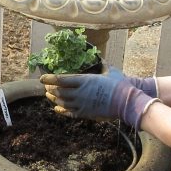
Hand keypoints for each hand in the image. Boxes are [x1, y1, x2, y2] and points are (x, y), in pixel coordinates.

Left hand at [40, 67, 157, 128]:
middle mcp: (80, 93)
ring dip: (54, 99)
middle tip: (47, 87)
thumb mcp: (110, 70)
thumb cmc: (120, 84)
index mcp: (85, 80)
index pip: (62, 80)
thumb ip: (102, 64)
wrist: (127, 102)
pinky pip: (69, 113)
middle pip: (59, 91)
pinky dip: (61, 110)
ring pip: (62, 102)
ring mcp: (82, 104)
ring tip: (49, 96)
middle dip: (50, 89)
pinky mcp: (86, 113)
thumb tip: (99, 57)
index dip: (50, 79)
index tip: (42, 78)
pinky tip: (57, 108)